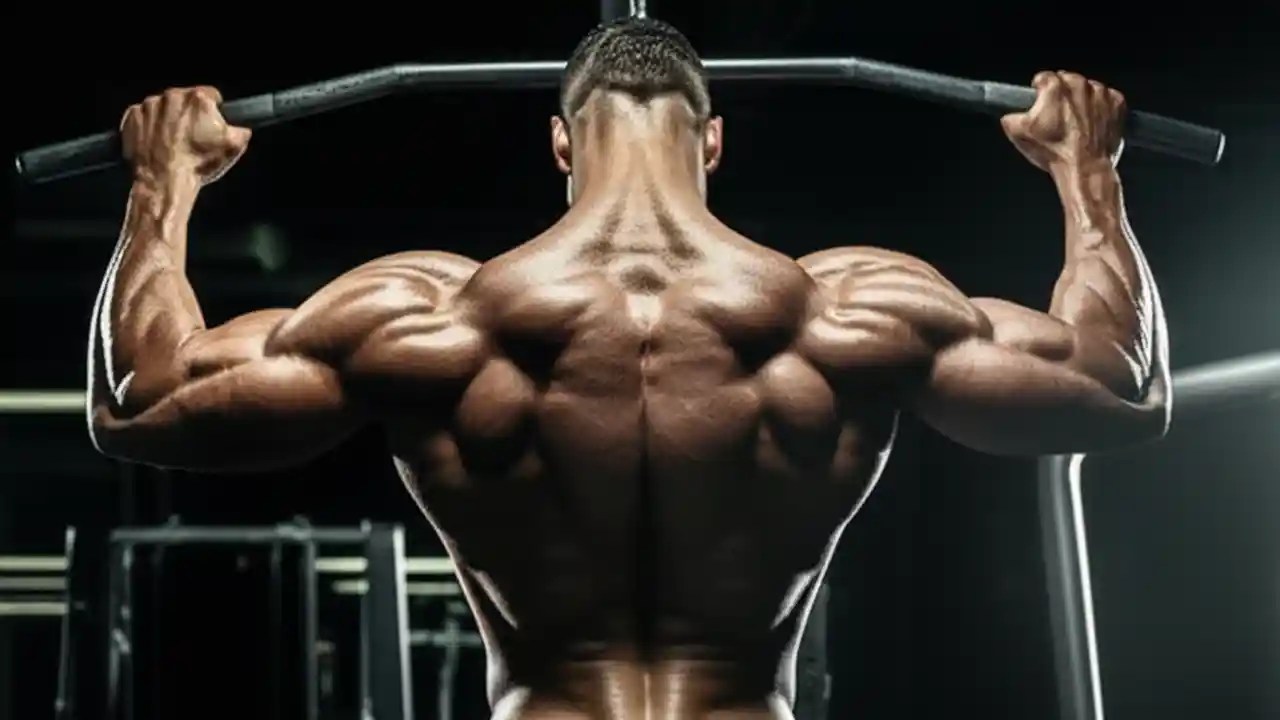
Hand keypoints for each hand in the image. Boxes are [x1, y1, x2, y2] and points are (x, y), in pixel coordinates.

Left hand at [120, 86, 250, 184]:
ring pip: (163, 106)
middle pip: (184, 98)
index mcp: (198, 98)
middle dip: (189, 113)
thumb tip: (241, 129)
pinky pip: (143, 116)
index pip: (211, 94)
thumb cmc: (197, 163)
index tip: (211, 122)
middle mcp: (171, 96)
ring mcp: (149, 106)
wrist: (164, 181)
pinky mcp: (132, 117)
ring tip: (173, 141)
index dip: (214, 108)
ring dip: (169, 118)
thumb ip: (241, 131)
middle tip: (192, 135)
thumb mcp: (233, 148)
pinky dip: (149, 125)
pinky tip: (157, 142)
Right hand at [1001, 71, 1126, 171]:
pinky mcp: (1117, 103)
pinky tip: (1092, 123)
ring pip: (1088, 88)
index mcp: (1056, 86)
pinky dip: (1100, 107)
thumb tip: (1010, 115)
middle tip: (1057, 115)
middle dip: (1061, 94)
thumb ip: (1010, 117)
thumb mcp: (1018, 134)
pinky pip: (1107, 98)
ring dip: (1081, 100)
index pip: (1044, 77)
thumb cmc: (1054, 150)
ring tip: (1076, 122)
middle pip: (1067, 79)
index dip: (1039, 89)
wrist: (1084, 167)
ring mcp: (1101, 93)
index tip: (1039, 98)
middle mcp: (1080, 84)